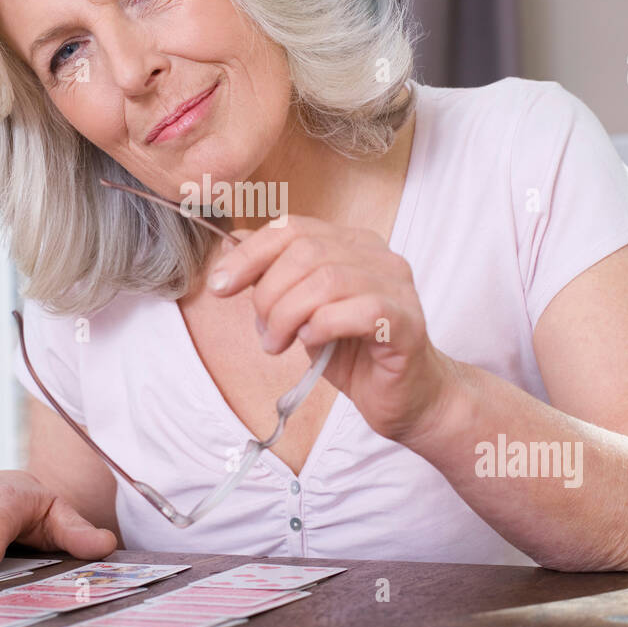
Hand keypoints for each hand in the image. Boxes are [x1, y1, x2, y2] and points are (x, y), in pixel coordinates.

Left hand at [206, 215, 459, 446]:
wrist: (404, 398)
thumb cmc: (353, 354)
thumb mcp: (300, 311)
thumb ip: (273, 276)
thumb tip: (231, 242)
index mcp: (351, 243)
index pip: (292, 227)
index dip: (250, 254)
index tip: (221, 285)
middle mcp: (378, 255)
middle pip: (306, 251)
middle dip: (269, 293)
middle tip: (264, 331)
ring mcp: (396, 286)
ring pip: (328, 280)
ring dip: (288, 315)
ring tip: (279, 344)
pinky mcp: (405, 322)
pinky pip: (358, 310)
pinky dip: (323, 326)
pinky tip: (313, 342)